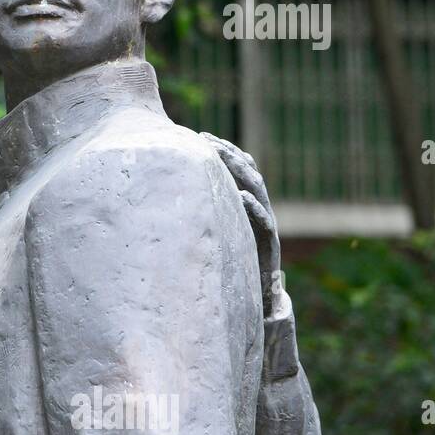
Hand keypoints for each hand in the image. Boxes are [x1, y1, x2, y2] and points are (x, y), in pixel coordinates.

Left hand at [202, 132, 281, 316]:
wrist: (258, 299)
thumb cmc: (231, 265)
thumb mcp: (214, 235)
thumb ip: (202, 215)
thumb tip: (165, 198)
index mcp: (247, 204)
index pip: (239, 168)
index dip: (223, 149)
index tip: (200, 135)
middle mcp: (258, 210)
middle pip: (247, 172)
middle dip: (227, 152)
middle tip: (205, 138)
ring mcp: (265, 225)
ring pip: (257, 190)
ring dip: (239, 170)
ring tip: (220, 155)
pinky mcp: (269, 244)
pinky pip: (264, 222)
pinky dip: (253, 207)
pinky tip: (240, 196)